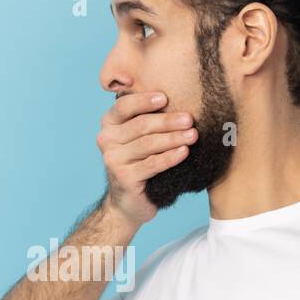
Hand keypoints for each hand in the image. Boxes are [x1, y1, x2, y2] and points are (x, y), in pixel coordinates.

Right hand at [96, 91, 195, 227]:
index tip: (165, 98)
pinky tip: (184, 152)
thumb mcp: (140, 138)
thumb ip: (149, 119)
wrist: (129, 202)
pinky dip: (170, 157)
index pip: (124, 106)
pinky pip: (152, 164)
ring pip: (148, 144)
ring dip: (173, 138)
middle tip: (189, 119)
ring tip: (193, 135)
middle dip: (168, 121)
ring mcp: (113, 159)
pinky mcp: (124, 177)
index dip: (144, 100)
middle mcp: (106, 139)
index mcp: (109, 124)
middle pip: (141, 125)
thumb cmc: (140, 163)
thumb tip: (180, 98)